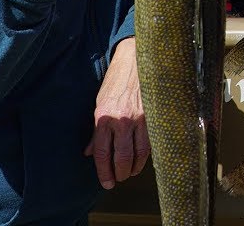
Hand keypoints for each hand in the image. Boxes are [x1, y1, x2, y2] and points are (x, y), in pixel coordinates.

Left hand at [84, 38, 150, 189]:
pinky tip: (142, 159)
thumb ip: (96, 131)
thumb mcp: (99, 104)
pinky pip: (151, 142)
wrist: (135, 61)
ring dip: (135, 168)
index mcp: (103, 117)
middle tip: (119, 179)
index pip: (102, 153)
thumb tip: (90, 152)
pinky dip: (146, 155)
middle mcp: (121, 120)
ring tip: (131, 172)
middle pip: (122, 157)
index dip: (104, 172)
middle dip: (121, 174)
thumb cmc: (115, 82)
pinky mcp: (153, 116)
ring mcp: (139, 118)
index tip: (106, 182)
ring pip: (139, 154)